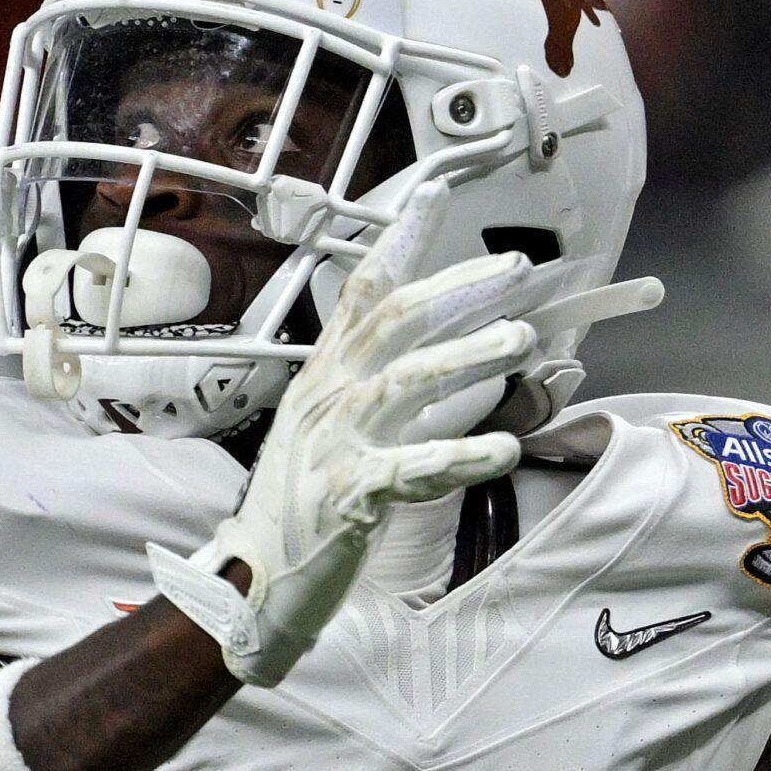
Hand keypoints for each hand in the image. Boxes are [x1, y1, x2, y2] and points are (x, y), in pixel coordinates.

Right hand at [152, 178, 536, 683]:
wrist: (251, 578)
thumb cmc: (301, 500)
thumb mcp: (329, 422)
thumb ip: (376, 377)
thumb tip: (432, 340)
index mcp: (327, 374)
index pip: (364, 289)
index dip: (402, 239)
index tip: (440, 192)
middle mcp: (328, 395)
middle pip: (394, 320)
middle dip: (457, 288)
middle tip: (517, 270)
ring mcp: (334, 442)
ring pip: (403, 381)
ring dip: (465, 355)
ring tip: (519, 340)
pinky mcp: (346, 494)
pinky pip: (409, 467)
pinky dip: (458, 455)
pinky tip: (503, 449)